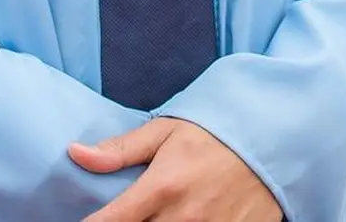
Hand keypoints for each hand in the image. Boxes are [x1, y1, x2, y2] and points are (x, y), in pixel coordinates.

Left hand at [69, 117, 282, 220]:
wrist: (270, 141)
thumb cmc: (213, 133)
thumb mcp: (165, 132)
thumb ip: (120, 149)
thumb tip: (75, 153)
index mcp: (161, 188)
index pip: (112, 220)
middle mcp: (182, 218)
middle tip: (128, 213)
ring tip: (156, 214)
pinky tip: (177, 220)